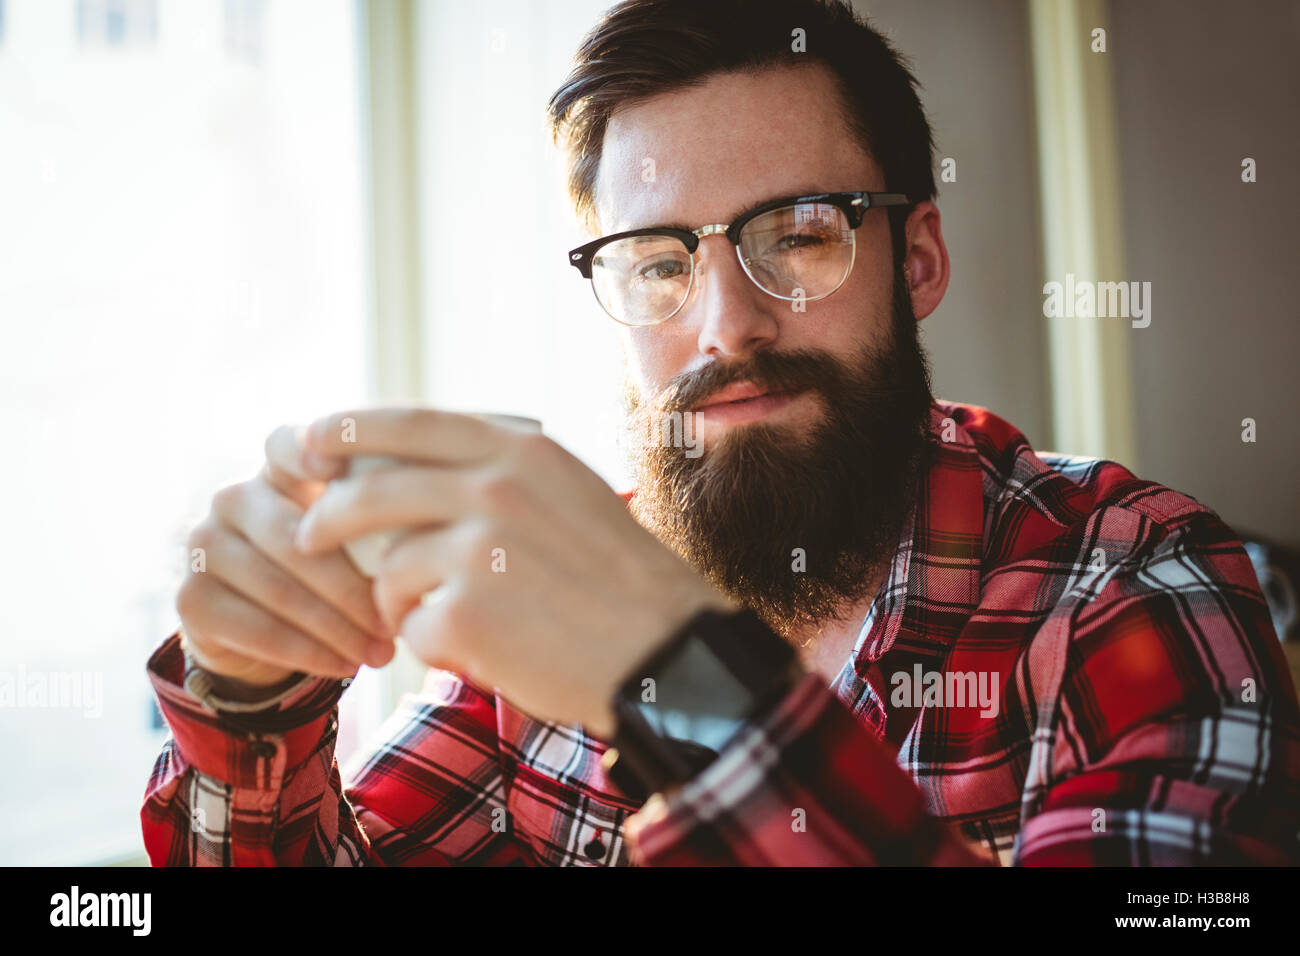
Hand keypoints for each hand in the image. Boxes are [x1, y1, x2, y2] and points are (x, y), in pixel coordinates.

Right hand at [175, 425, 395, 689]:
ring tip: (383, 653)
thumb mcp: (359, 538)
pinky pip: (258, 629)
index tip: (340, 471)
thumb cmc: (336, 571)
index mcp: (277, 469)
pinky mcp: (191, 599)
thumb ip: (380, 519)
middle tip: (398, 623)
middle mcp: (233, 497)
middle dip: (354, 588)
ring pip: (280, 589)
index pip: (286, 445)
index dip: (309, 453)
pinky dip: (310, 653)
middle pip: (295, 538)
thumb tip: (429, 541)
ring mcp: (203, 545)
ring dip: (339, 629)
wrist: (272, 634)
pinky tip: (346, 666)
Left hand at [292, 408, 735, 737]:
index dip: (347, 428)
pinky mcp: (466, 612)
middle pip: (371, 491)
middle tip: (308, 537)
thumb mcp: (569, 493)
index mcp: (521, 452)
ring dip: (399, 598)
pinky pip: (411, 623)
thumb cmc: (620, 579)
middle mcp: (494, 488)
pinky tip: (473, 650)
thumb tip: (417, 469)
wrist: (664, 651)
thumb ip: (501, 472)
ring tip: (442, 618)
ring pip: (389, 566)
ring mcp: (477, 549)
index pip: (409, 423)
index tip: (309, 440)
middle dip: (326, 516)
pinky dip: (429, 642)